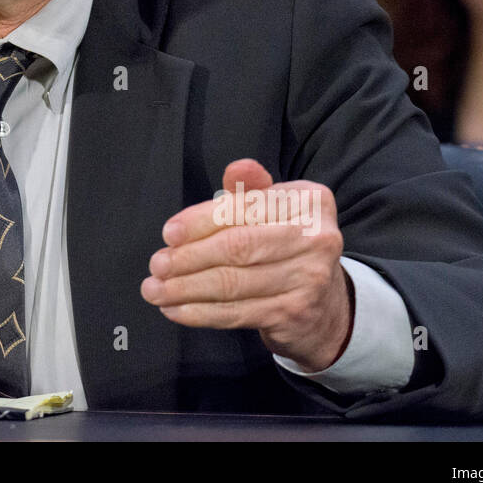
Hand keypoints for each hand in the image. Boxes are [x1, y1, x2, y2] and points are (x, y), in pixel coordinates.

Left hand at [140, 158, 352, 371]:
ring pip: (233, 283)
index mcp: (309, 202)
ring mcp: (309, 279)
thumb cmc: (286, 246)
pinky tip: (176, 310)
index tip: (168, 234)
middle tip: (157, 266)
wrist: (325, 305)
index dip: (200, 222)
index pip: (244, 209)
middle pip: (237, 247)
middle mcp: (317, 239)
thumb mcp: (274, 209)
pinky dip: (201, 313)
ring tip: (156, 290)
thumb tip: (236, 169)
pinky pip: (237, 312)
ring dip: (186, 288)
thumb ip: (250, 190)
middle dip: (188, 258)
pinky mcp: (295, 313)